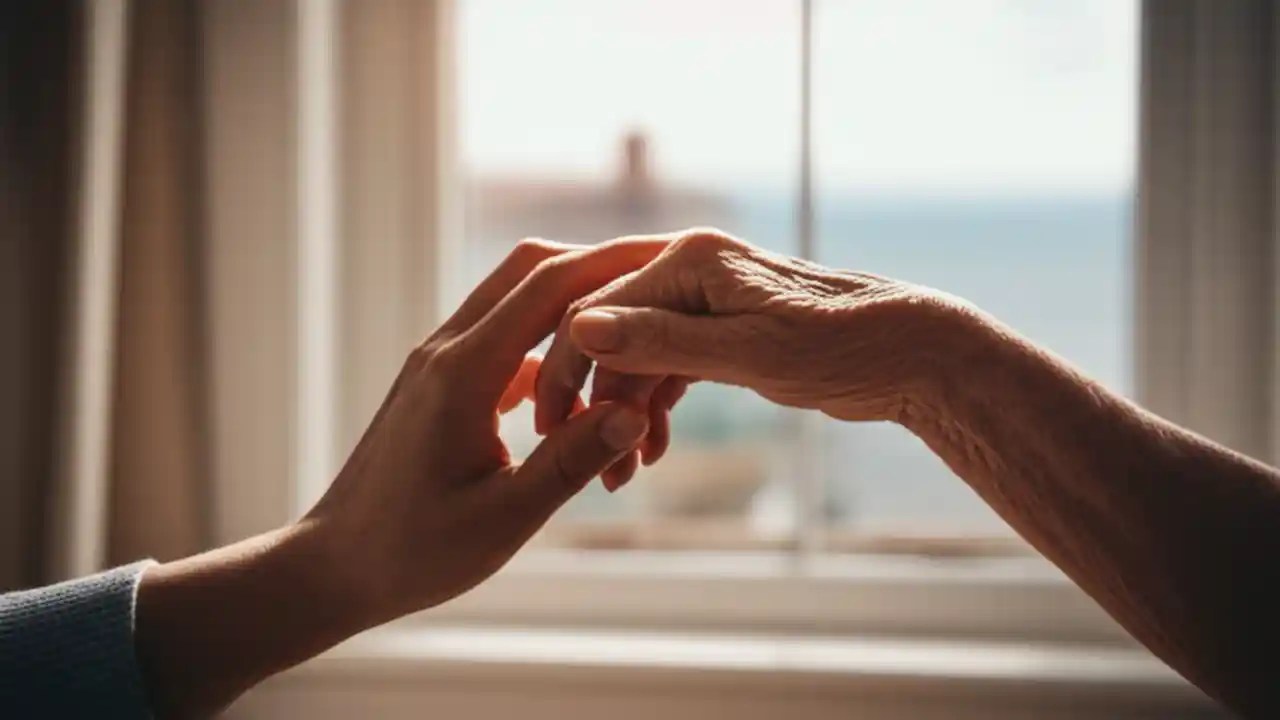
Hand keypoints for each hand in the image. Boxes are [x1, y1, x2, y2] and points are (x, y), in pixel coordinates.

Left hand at [135, 237, 672, 715]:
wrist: (333, 567)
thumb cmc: (413, 552)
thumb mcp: (503, 518)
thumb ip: (570, 462)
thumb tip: (635, 414)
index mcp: (463, 372)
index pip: (548, 286)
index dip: (612, 264)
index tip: (667, 254)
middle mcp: (447, 351)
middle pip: (529, 271)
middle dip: (596, 266)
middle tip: (658, 277)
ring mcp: (439, 363)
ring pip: (514, 301)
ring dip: (572, 307)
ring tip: (631, 331)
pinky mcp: (439, 384)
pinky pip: (502, 341)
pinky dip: (548, 347)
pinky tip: (582, 389)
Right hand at [535, 229, 972, 472]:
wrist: (912, 356)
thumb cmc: (842, 347)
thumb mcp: (749, 352)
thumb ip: (662, 341)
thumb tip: (579, 329)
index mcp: (691, 258)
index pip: (597, 308)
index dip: (567, 368)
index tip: (550, 427)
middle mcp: (692, 270)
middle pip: (611, 332)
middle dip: (596, 397)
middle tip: (587, 460)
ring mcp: (708, 301)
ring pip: (639, 356)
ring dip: (625, 411)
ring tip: (624, 474)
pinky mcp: (725, 333)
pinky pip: (668, 367)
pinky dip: (654, 407)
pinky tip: (652, 449)